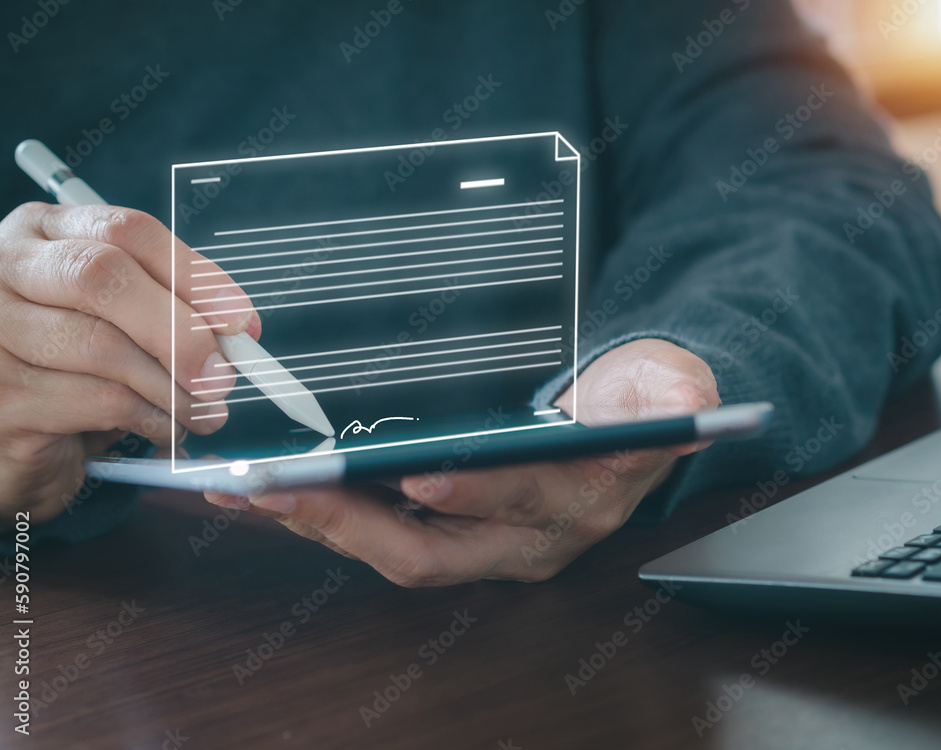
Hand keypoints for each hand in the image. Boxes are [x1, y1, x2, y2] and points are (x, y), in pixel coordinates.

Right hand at [0, 203, 258, 526]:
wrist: (13, 439)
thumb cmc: (75, 371)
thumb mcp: (123, 325)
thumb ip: (172, 311)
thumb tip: (240, 330)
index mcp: (45, 234)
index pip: (126, 231)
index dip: (193, 275)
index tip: (239, 320)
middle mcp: (6, 268)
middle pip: (103, 276)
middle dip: (180, 330)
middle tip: (222, 376)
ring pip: (103, 346)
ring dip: (173, 388)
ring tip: (204, 412)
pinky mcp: (1, 393)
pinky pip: (97, 400)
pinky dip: (151, 419)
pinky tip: (167, 430)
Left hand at [209, 338, 719, 585]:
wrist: (622, 423)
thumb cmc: (635, 402)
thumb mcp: (669, 387)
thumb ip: (676, 393)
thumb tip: (687, 404)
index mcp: (576, 503)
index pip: (518, 504)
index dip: (471, 492)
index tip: (417, 476)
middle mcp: (522, 540)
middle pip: (428, 550)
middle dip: (349, 524)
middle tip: (281, 490)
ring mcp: (478, 540)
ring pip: (387, 549)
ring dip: (317, 522)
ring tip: (247, 489)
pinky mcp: (443, 527)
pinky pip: (375, 532)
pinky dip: (321, 512)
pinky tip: (271, 488)